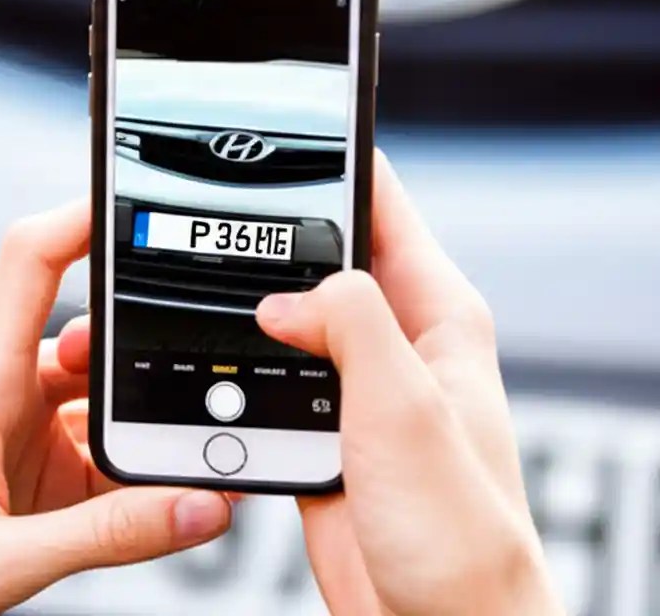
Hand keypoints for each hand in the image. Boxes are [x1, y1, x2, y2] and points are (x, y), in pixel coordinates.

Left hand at [0, 200, 231, 615]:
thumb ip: (107, 536)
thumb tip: (201, 507)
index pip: (32, 265)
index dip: (86, 218)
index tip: (146, 204)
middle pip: (92, 345)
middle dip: (147, 368)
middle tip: (202, 409)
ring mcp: (8, 435)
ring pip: (100, 406)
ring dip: (139, 433)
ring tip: (184, 468)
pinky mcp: (17, 475)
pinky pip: (90, 456)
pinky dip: (126, 476)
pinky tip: (148, 503)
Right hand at [256, 155, 561, 615]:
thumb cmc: (460, 534)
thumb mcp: (406, 407)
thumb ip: (351, 325)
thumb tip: (286, 294)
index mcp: (438, 317)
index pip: (385, 208)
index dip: (336, 161)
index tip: (285, 126)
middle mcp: (400, 344)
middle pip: (323, 257)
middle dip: (272, 239)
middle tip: (212, 215)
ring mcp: (359, 389)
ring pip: (291, 320)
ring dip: (250, 312)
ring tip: (199, 288)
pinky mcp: (324, 433)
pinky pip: (271, 380)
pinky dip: (241, 371)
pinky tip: (215, 367)